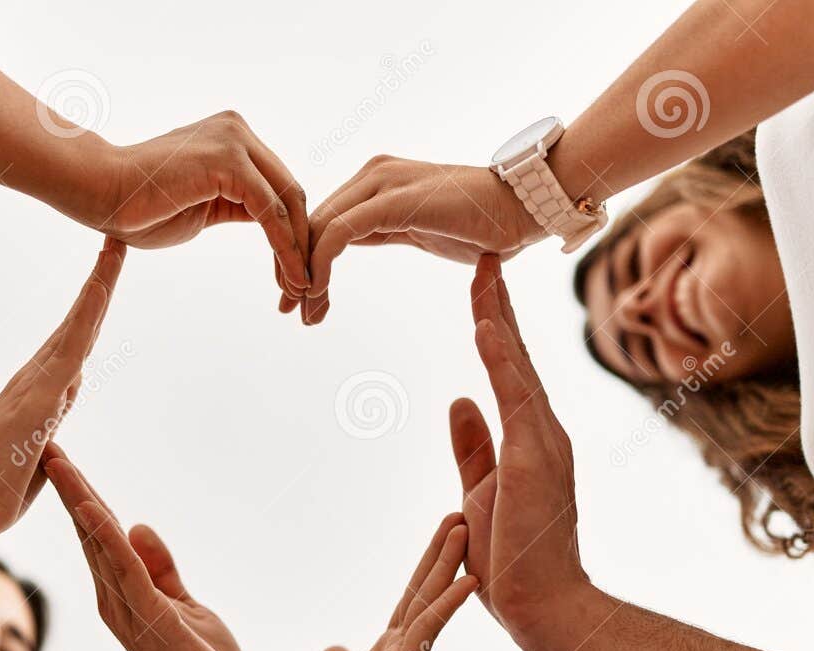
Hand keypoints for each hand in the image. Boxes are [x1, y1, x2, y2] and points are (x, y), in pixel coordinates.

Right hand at [0, 240, 123, 545]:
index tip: (106, 281)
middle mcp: (37, 377)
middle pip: (79, 323)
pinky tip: (100, 284)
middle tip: (116, 242)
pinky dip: (87, 313)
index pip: (74, 344)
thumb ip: (44, 441)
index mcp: (40, 392)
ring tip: (116, 247)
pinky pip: (72, 345)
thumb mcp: (35, 459)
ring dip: (98, 285)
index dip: (91, 312)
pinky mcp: (40, 394)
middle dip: (99, 282)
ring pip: (78, 325)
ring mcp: (38, 382)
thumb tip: (48, 438)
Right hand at [44, 446, 248, 650]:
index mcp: (122, 594)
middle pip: (88, 533)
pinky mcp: (151, 618)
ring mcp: (129, 609)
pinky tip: (90, 508)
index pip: (98, 536)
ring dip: (79, 501)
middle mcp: (115, 599)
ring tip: (58, 463)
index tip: (61, 460)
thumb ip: (160, 568)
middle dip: (69, 488)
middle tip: (45, 446)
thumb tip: (137, 526)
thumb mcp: (184, 605)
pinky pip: (125, 569)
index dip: (81, 496)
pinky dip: (107, 537)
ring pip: (99, 544)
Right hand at [90, 112, 310, 309]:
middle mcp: (238, 131)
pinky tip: (289, 275)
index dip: (292, 232)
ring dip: (297, 250)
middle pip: (289, 192)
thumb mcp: (205, 206)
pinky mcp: (229, 161)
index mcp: (233, 139)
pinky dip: (284, 247)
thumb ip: (239, 205)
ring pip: (286, 201)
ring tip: (299, 290)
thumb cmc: (140, 208)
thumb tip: (270, 222)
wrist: (101, 194)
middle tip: (304, 288)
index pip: (278, 186)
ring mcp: (234, 141)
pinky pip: (269, 211)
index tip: (294, 274)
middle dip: (301, 243)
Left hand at [268, 515, 477, 650]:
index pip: (410, 602)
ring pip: (431, 609)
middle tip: (463, 516)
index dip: (426, 569)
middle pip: (425, 598)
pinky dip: (444, 608)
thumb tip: (337, 648)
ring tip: (464, 531)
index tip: (443, 534)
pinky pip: (424, 635)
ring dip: (448, 570)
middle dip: (442, 557)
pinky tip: (463, 584)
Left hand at [303, 156, 536, 323]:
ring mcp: (383, 182)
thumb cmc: (481, 224)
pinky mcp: (394, 199)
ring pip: (319, 228)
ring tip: (305, 313)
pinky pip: (339, 233)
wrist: (524, 209)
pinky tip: (318, 293)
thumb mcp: (417, 229)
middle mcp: (374, 174)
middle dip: (295, 270)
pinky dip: (321, 265)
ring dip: (305, 274)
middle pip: (313, 222)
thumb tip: (349, 243)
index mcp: (376, 180)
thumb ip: (381, 229)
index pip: (323, 218)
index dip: (303, 258)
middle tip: (289, 311)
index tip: (297, 298)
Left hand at [451, 255, 587, 645]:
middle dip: (497, 305)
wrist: (542, 606)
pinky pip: (513, 398)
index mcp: (529, 438)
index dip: (493, 325)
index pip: (508, 370)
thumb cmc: (513, 559)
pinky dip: (499, 359)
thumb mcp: (481, 491)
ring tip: (481, 271)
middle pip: (515, 356)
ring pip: (516, 366)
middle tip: (482, 255)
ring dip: (497, 317)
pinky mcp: (533, 459)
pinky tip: (484, 324)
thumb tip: (458, 400)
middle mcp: (543, 431)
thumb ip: (472, 446)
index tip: (479, 285)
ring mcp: (543, 443)